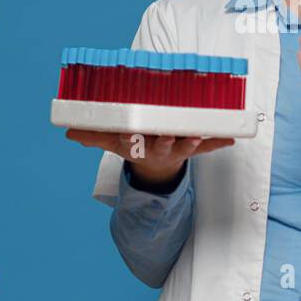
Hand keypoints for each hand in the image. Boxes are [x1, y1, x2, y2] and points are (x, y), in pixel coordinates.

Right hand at [63, 129, 234, 185]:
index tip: (131, 135)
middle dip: (166, 141)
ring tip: (199, 136)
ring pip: (186, 147)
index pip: (133, 143)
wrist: (156, 168)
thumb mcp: (114, 142)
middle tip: (170, 134)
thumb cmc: (136, 145)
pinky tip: (231, 138)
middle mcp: (159, 149)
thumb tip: (68, 132)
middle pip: (163, 146)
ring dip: (193, 142)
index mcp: (139, 146)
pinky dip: (219, 142)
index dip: (133, 140)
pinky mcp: (194, 148)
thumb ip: (94, 135)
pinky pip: (208, 147)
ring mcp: (178, 149)